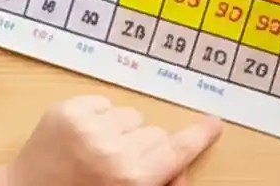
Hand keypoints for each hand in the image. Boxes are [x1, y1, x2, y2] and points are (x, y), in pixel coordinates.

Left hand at [5, 96, 221, 185]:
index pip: (178, 150)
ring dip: (121, 130)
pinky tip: (82, 139)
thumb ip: (159, 185)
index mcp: (132, 179)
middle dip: (146, 147)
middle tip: (122, 167)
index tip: (213, 123)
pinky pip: (103, 102)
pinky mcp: (67, 110)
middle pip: (156, 132)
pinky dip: (98, 117)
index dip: (198, 136)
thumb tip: (180, 167)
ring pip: (131, 115)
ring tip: (97, 152)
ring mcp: (87, 127)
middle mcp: (113, 150)